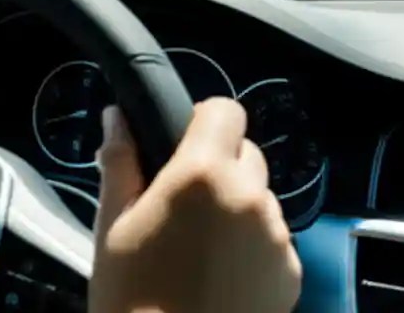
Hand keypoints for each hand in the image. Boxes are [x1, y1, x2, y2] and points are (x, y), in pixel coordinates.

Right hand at [90, 99, 301, 312]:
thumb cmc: (129, 298)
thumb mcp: (112, 227)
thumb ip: (121, 162)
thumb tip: (119, 116)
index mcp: (203, 174)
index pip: (225, 110)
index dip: (202, 122)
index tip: (179, 146)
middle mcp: (251, 197)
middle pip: (246, 154)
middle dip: (218, 167)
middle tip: (181, 205)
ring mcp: (277, 237)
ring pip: (260, 199)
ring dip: (237, 208)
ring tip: (199, 249)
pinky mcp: (291, 273)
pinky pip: (272, 240)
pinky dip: (251, 247)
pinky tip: (220, 277)